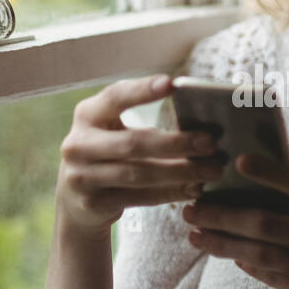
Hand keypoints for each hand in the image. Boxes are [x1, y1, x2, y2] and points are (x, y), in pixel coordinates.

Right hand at [56, 75, 225, 239]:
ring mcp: (82, 177)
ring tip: (212, 169)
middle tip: (211, 143)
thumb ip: (141, 120)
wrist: (76, 199)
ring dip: (181, 172)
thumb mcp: (112, 130)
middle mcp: (78, 144)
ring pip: (140, 174)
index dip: (142, 90)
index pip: (115, 97)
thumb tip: (199, 122)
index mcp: (87, 114)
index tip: (173, 84)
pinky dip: (171, 192)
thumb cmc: (108, 153)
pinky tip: (195, 188)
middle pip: (133, 143)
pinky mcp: (92, 204)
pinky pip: (140, 197)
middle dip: (177, 143)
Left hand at [181, 152, 288, 288]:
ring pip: (261, 254)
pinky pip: (273, 277)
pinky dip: (248, 264)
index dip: (271, 172)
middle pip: (266, 223)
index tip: (238, 160)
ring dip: (223, 243)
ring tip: (195, 235)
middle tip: (190, 207)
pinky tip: (228, 254)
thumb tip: (268, 192)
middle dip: (223, 215)